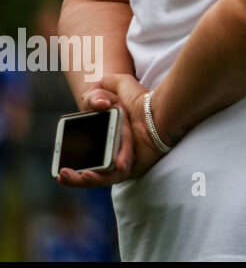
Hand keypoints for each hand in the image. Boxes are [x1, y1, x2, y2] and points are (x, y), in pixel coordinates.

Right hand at [57, 74, 165, 188]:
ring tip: (65, 175)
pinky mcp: (131, 169)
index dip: (72, 154)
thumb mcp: (118, 87)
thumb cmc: (143, 100)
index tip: (61, 158)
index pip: (85, 151)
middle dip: (73, 174)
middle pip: (89, 168)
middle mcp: (113, 153)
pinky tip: (86, 174)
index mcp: (106, 139)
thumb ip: (99, 90)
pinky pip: (113, 177)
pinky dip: (97, 177)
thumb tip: (97, 105)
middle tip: (61, 172)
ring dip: (79, 180)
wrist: (163, 110)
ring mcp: (122, 163)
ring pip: (98, 177)